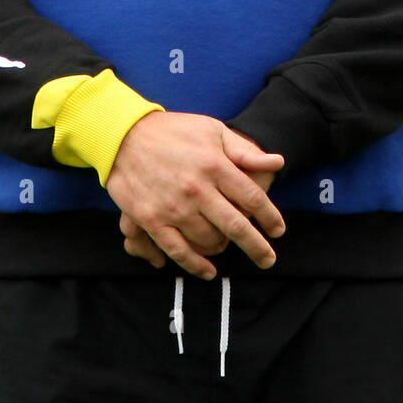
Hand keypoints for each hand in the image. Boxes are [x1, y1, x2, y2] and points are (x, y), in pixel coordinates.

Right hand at [107, 113, 284, 278]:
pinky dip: (195, 265)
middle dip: (257, 247)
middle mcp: (197, 188)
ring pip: (209, 241)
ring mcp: (173, 207)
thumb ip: (245, 151)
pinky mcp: (151, 220)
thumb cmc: (173, 131)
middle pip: (236, 226)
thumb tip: (278, 162)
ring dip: (223, 248)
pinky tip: (208, 271)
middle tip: (268, 259)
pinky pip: (178, 251)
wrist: (124, 135)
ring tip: (226, 246)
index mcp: (215, 164)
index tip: (278, 230)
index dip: (270, 217)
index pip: (253, 198)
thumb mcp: (212, 131)